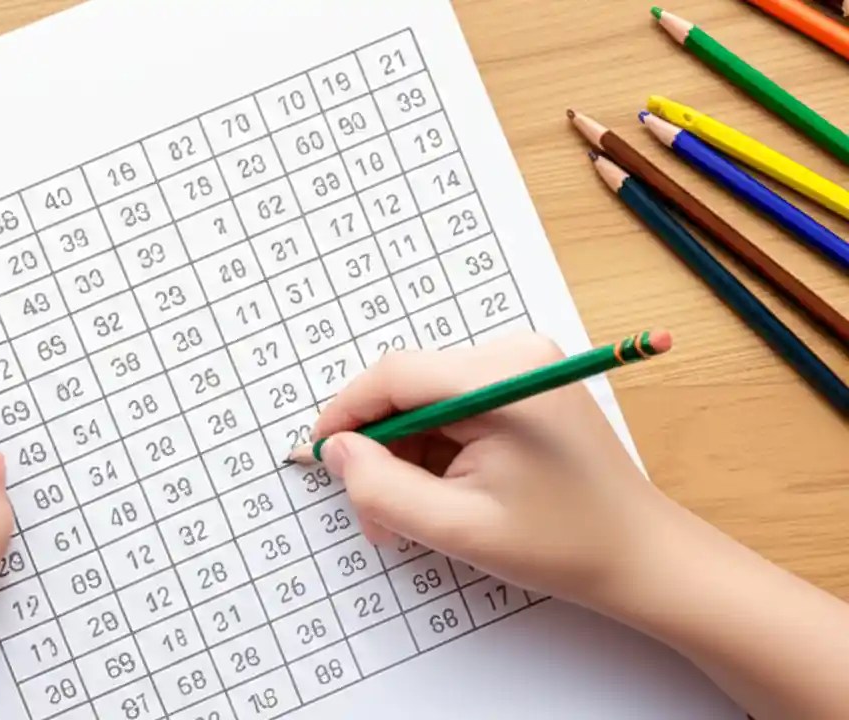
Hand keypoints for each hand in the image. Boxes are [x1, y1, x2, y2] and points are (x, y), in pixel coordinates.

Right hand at [312, 333, 675, 610]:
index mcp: (501, 379)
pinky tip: (439, 495)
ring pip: (426, 402)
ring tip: (408, 519)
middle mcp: (513, 355)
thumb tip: (335, 451)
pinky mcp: (524, 386)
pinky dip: (434, 451)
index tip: (317, 455)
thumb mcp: (458, 527)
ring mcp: (522, 367)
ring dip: (405, 457)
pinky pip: (452, 408)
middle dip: (380, 450)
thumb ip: (383, 489)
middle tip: (372, 515)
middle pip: (408, 388)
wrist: (641, 556)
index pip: (394, 375)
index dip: (344, 414)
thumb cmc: (564, 544)